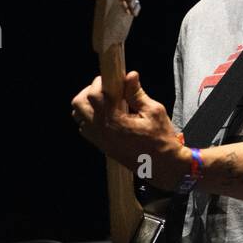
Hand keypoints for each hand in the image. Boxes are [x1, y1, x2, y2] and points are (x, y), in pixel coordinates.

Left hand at [70, 70, 186, 189]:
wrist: (163, 166)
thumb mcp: (154, 112)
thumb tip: (130, 75)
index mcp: (114, 120)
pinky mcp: (102, 146)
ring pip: (79, 116)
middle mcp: (102, 130)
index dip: (101, 82)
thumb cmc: (161, 139)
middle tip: (107, 89)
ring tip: (106, 102)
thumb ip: (138, 94)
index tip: (113, 79)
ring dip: (88, 105)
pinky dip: (90, 118)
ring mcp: (100, 140)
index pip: (94, 94)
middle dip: (90, 91)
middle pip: (79, 104)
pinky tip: (107, 116)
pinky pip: (85, 129)